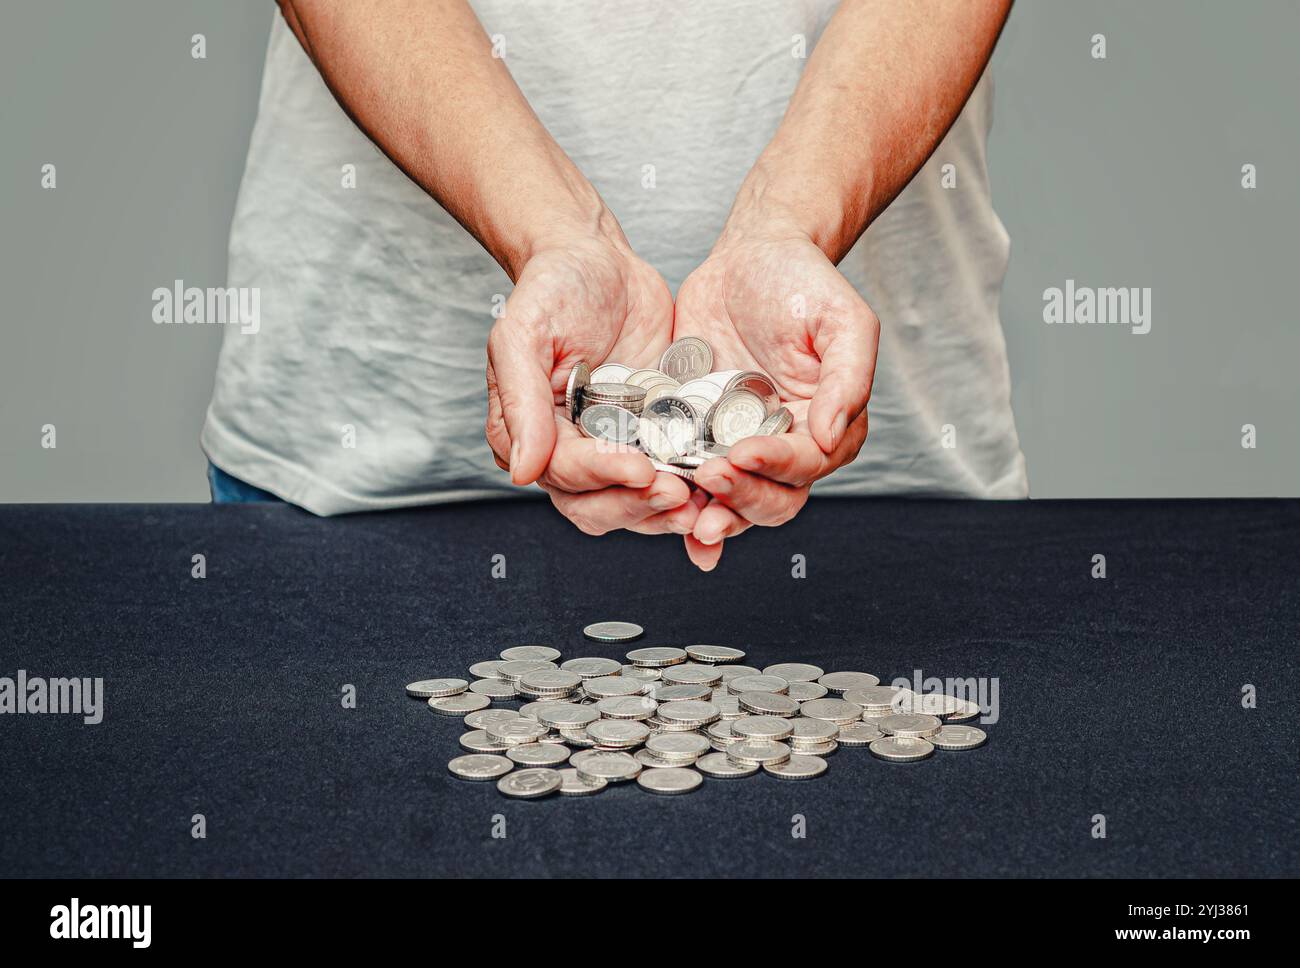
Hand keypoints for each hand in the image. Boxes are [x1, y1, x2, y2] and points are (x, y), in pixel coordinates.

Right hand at [486, 235, 701, 536]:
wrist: (599, 259)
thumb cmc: (552, 288)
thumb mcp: (523, 335)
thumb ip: (521, 404)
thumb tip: (522, 472)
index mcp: (533, 434)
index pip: (565, 474)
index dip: (601, 476)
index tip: (638, 469)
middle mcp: (572, 450)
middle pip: (598, 505)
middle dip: (638, 505)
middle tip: (678, 493)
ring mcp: (616, 446)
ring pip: (638, 501)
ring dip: (668, 509)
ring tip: (705, 501)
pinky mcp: (655, 434)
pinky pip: (673, 470)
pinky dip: (694, 482)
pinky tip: (722, 478)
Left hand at [672, 233, 878, 567]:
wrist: (750, 257)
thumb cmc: (804, 283)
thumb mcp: (842, 319)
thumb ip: (847, 378)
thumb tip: (830, 436)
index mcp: (827, 428)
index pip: (805, 466)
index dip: (775, 466)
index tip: (744, 452)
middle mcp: (784, 447)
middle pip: (770, 500)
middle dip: (740, 498)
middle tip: (708, 475)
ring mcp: (737, 444)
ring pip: (728, 501)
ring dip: (706, 514)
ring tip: (677, 506)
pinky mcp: (696, 434)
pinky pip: (685, 474)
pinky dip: (672, 496)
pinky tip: (650, 500)